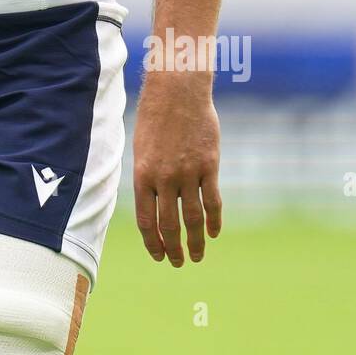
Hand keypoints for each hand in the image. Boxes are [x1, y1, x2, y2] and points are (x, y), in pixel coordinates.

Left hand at [133, 74, 221, 266]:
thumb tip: (151, 205)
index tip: (158, 256)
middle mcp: (163, 178)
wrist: (177, 91)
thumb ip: (147, 177)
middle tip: (179, 263)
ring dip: (196, 242)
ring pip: (193, 219)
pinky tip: (214, 232)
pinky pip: (212, 201)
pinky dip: (214, 221)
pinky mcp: (209, 166)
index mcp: (142, 175)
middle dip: (174, 249)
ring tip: (198, 255)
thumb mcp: (141, 148)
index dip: (152, 243)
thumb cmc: (156, 118)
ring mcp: (187, 173)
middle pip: (169, 225)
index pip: (145, 220)